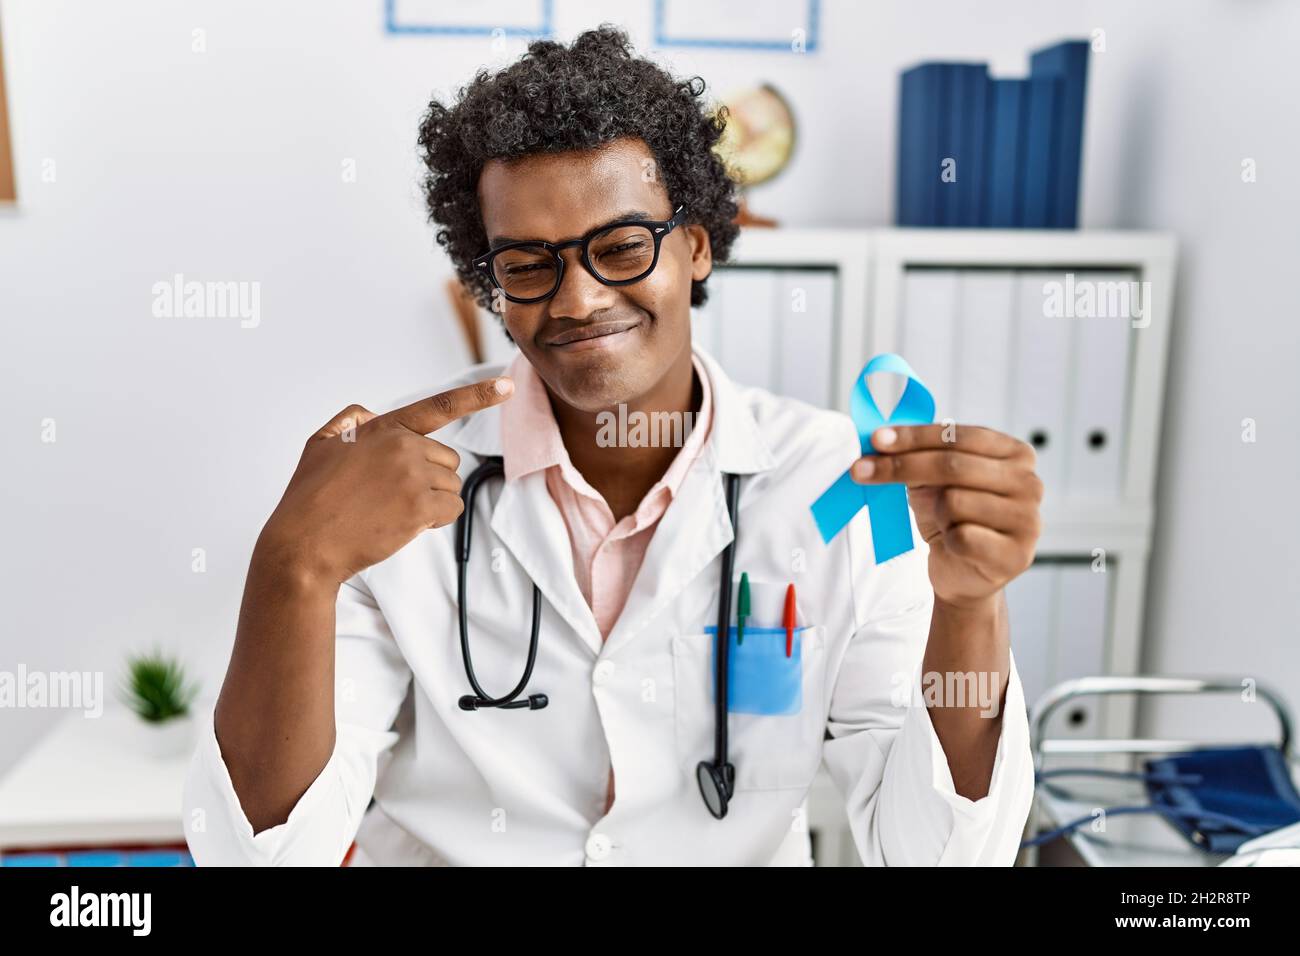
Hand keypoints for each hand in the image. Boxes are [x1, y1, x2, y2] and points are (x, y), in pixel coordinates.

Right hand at [257, 377, 514, 586]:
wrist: (303, 545)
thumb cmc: (309, 499)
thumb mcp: (320, 444)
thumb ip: (351, 421)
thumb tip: (376, 416)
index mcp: (383, 429)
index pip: (438, 407)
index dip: (478, 395)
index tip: (507, 385)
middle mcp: (403, 446)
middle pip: (446, 459)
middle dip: (428, 478)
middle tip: (391, 497)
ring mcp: (412, 476)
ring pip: (450, 486)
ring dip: (431, 502)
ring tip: (391, 511)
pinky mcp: (420, 507)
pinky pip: (451, 509)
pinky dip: (436, 520)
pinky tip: (404, 525)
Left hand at [850, 424, 1042, 609]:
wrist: (964, 574)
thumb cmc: (952, 519)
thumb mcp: (933, 480)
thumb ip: (917, 455)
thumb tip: (877, 440)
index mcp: (1015, 454)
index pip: (957, 436)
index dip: (913, 437)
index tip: (875, 439)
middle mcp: (1029, 483)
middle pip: (952, 465)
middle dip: (900, 466)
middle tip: (859, 470)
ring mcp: (1027, 519)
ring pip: (954, 501)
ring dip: (935, 513)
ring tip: (943, 523)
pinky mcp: (1016, 555)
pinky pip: (962, 536)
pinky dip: (947, 538)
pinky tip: (954, 543)